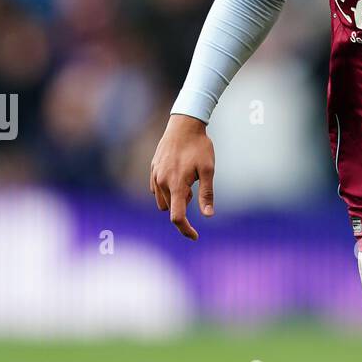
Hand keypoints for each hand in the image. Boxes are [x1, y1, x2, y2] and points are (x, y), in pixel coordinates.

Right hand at [150, 113, 214, 240]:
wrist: (184, 124)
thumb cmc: (199, 147)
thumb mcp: (208, 170)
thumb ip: (206, 194)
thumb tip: (208, 215)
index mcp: (176, 185)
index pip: (177, 217)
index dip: (186, 230)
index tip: (195, 236)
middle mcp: (162, 182)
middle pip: (171, 209)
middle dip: (183, 207)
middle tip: (195, 187)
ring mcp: (155, 176)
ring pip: (162, 201)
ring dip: (174, 200)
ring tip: (187, 181)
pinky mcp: (152, 169)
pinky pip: (156, 190)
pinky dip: (166, 191)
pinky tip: (177, 177)